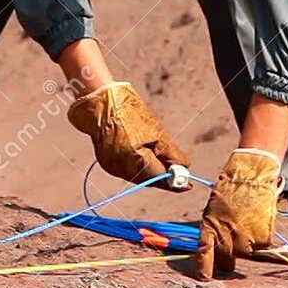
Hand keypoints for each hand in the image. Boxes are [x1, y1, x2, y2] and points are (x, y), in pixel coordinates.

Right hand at [66, 81, 191, 185]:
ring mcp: (112, 167)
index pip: (161, 179)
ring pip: (139, 175)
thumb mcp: (157, 131)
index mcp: (136, 162)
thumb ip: (172, 154)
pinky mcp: (106, 162)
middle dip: (163, 174)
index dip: (175, 183)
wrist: (99, 102)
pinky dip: (138, 163)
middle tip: (178, 168)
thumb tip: (185, 167)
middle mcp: (122, 170)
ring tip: (157, 151)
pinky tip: (142, 150)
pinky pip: (128, 169)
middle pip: (149, 180)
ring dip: (151, 168)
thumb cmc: (129, 112)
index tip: (188, 185)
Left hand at [195, 148, 282, 279]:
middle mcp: (226, 235)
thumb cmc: (231, 189)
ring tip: (248, 224)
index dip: (204, 267)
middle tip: (233, 247)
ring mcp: (245, 239)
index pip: (204, 252)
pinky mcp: (262, 238)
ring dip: (246, 244)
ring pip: (245, 253)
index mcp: (210, 226)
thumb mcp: (214, 208)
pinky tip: (259, 222)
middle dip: (228, 258)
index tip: (204, 278)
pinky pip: (261, 246)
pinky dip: (261, 238)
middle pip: (226, 258)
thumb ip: (214, 227)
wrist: (251, 176)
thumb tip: (215, 244)